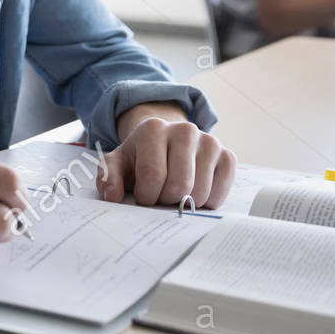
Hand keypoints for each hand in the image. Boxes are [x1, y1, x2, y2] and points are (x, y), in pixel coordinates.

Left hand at [98, 112, 235, 208]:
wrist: (166, 145)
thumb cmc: (139, 159)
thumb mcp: (117, 165)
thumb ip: (107, 178)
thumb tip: (113, 196)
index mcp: (153, 129)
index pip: (152, 176)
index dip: (146, 196)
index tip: (142, 196)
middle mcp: (184, 130)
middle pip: (179, 186)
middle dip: (166, 201)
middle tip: (160, 197)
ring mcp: (209, 141)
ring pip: (201, 193)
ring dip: (186, 204)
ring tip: (175, 193)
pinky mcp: (227, 156)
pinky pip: (221, 193)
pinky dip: (207, 203)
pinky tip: (194, 193)